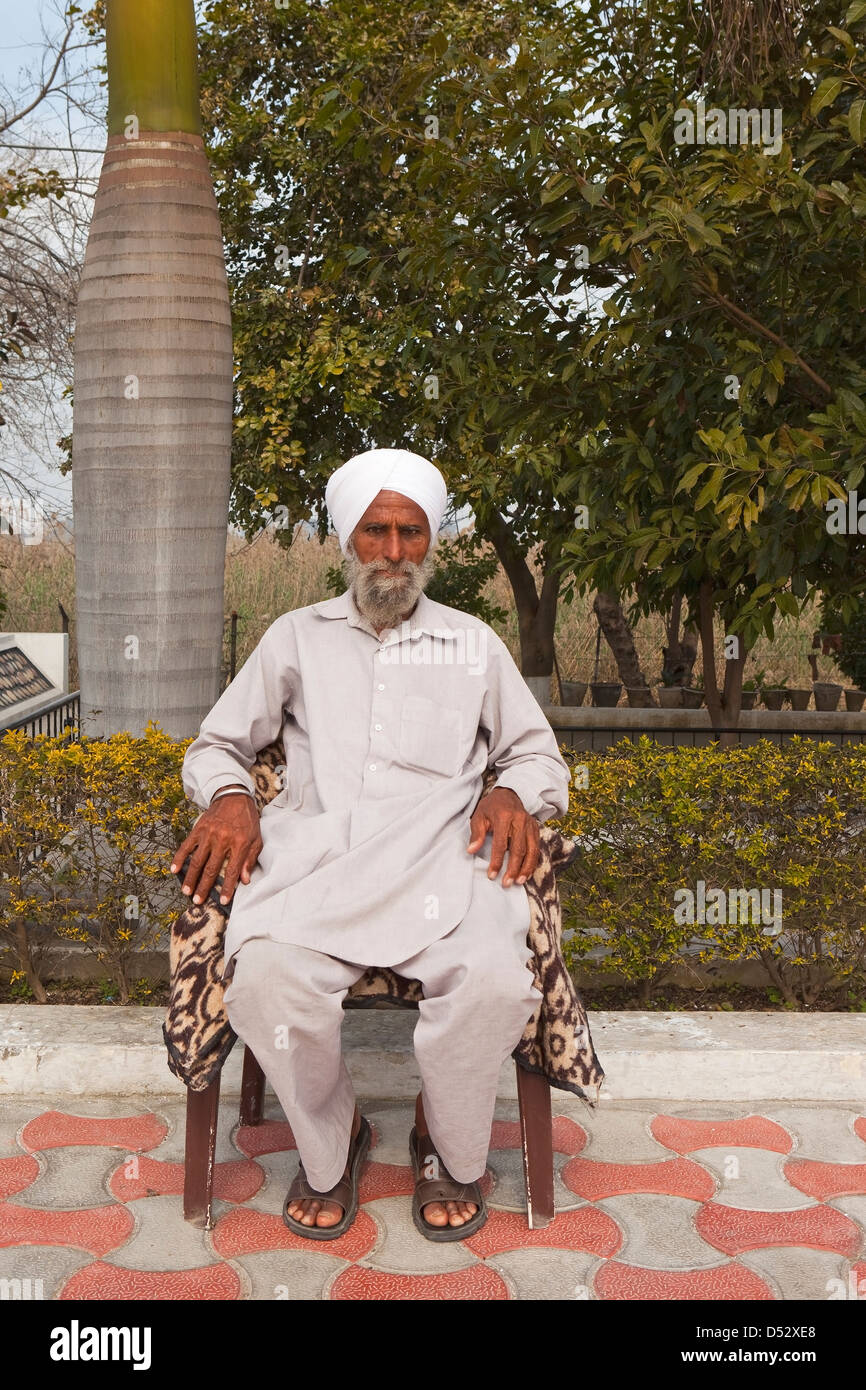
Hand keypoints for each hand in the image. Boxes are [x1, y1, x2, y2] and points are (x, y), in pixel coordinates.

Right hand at [170, 790, 262, 906]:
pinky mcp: (198, 829)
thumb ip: (250, 859)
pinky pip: (187, 846)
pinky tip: (174, 869)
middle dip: (204, 887)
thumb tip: (244, 880)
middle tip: (198, 901)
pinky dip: (180, 858)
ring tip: (186, 891)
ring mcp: (208, 834)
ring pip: (197, 860)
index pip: (232, 871)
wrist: (234, 796)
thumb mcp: (256, 838)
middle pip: (211, 869)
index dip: (228, 888)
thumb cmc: (247, 820)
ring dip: (190, 878)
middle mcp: (223, 840)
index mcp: (239, 843)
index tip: (224, 901)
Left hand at [467, 786, 538, 886]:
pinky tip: (527, 873)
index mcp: (504, 816)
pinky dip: (533, 862)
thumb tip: (471, 851)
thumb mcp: (479, 816)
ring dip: (526, 868)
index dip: (496, 861)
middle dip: (513, 868)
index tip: (491, 875)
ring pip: (531, 850)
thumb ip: (476, 834)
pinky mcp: (536, 829)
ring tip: (518, 881)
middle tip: (506, 883)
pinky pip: (536, 848)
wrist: (508, 794)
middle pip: (518, 849)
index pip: (500, 844)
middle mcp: (520, 820)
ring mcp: (530, 825)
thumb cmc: (491, 807)